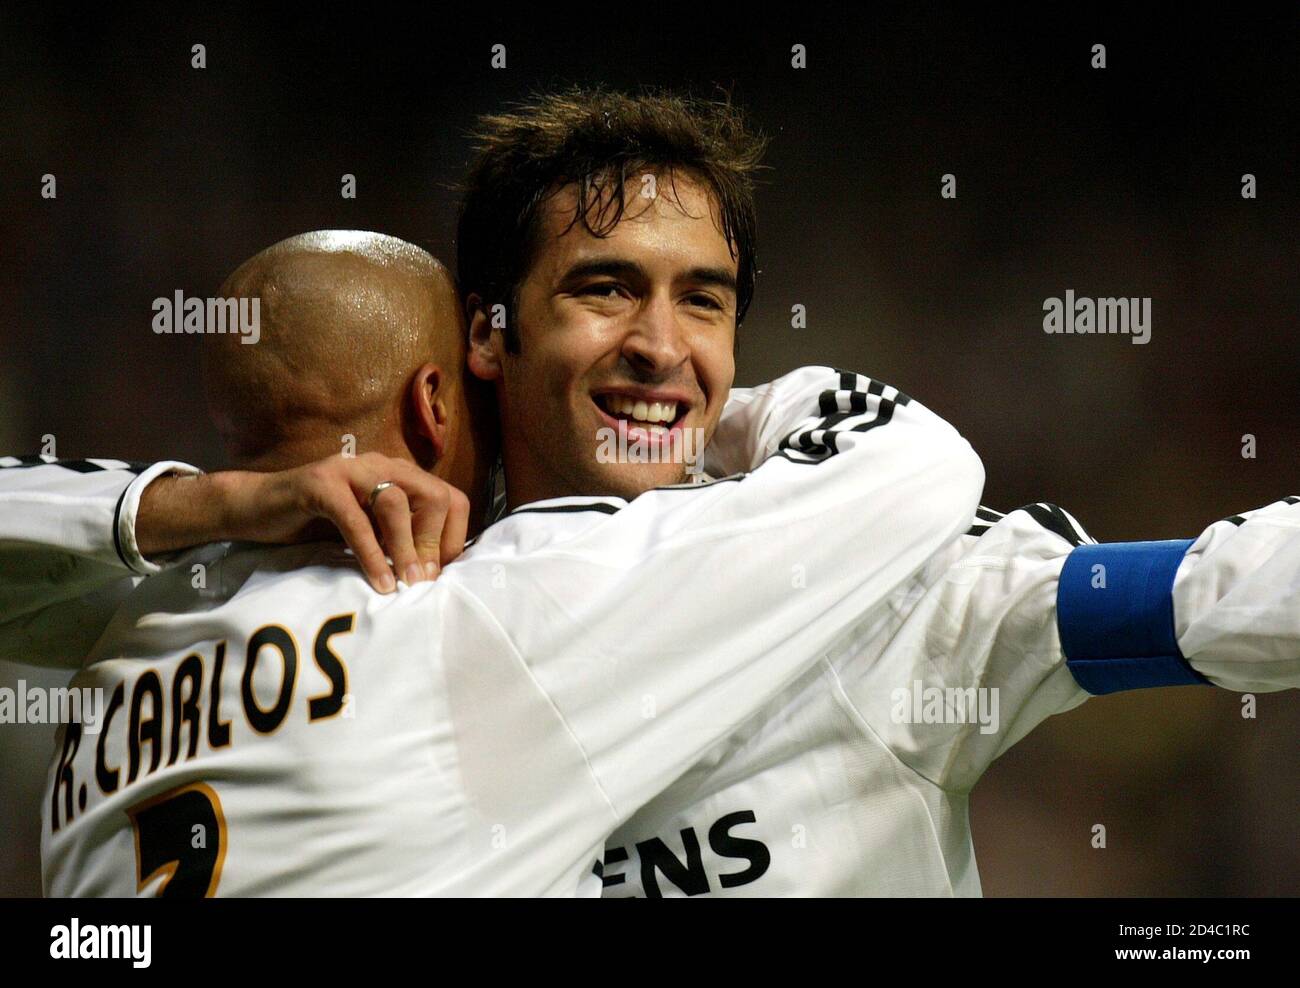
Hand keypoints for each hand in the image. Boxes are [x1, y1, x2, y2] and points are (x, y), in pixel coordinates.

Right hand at [138, 453, 470, 592]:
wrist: (256, 509)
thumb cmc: (318, 524)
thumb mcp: (370, 531)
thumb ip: (399, 540)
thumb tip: (435, 574)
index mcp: (399, 474)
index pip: (450, 498)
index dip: (452, 537)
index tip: (442, 574)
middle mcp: (381, 465)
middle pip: (432, 496)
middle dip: (432, 544)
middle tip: (423, 583)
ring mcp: (350, 470)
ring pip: (396, 505)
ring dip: (406, 549)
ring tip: (408, 585)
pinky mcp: (320, 485)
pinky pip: (356, 520)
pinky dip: (371, 554)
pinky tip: (380, 582)